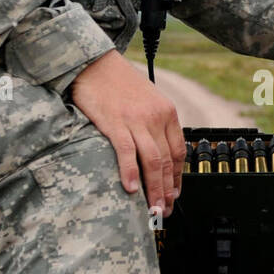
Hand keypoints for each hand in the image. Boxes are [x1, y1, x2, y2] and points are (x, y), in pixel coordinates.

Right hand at [70, 52, 184, 216]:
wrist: (95, 63)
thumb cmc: (118, 82)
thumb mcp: (147, 99)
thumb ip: (154, 123)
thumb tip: (156, 152)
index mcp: (167, 112)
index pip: (178, 152)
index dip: (177, 178)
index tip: (174, 194)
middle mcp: (156, 117)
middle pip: (167, 161)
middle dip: (167, 190)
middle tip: (164, 210)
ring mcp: (136, 121)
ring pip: (152, 161)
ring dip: (154, 189)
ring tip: (153, 209)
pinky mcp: (115, 123)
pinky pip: (127, 152)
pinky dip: (130, 173)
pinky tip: (130, 189)